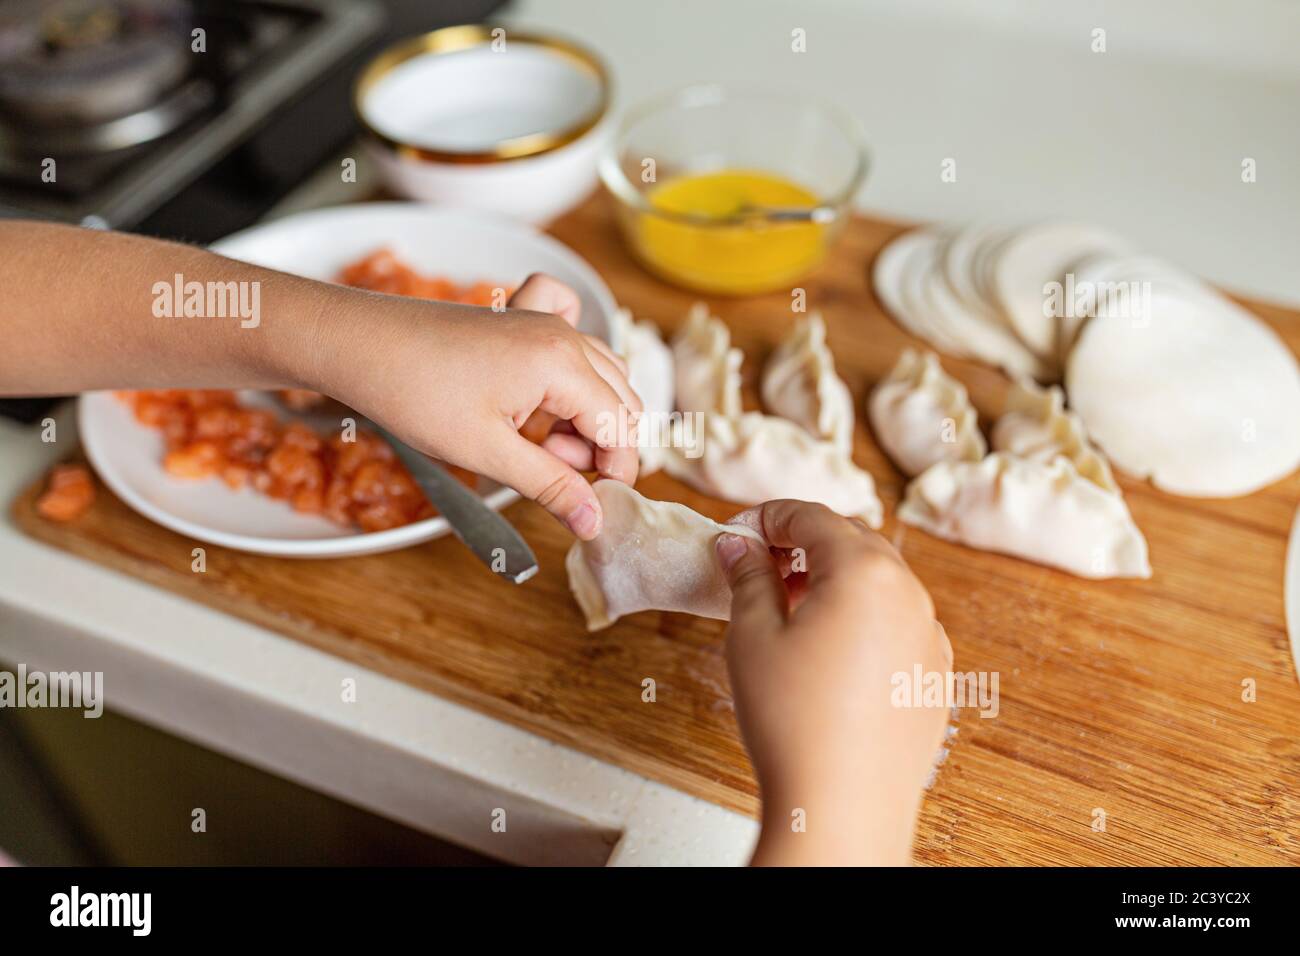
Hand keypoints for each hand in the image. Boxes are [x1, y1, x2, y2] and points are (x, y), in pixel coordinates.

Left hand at [313, 274, 639, 537]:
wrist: (360, 344)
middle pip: (619, 398)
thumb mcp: (487, 453)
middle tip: (549, 471)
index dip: (615, 470)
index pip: (621, 424)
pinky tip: (546, 387)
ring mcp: (542, 322)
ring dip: (585, 414)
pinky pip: (571, 333)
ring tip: (537, 444)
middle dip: (599, 444)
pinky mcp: (520, 320)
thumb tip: (594, 521)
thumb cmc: (415, 392)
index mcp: (562, 364)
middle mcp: (562, 335)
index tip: (592, 502)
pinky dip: (572, 363)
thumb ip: (550, 486)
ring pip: (600, 372)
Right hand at [715, 501, 952, 865]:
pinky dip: (862, 616)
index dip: (768, 516)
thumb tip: (738, 545)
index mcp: (865, 571)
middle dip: (803, 543)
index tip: (738, 531)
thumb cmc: (794, 722)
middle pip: (852, 540)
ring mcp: (928, 634)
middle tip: (758, 564)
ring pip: (879, 581)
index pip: (812, 515)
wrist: (842, 807)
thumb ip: (747, 576)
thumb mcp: (752, 635)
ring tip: (787, 609)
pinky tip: (825, 649)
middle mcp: (908, 594)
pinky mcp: (932, 674)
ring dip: (834, 579)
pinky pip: (897, 622)